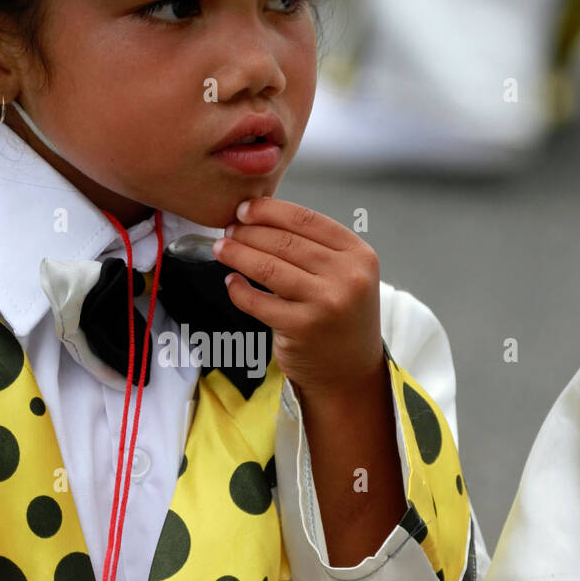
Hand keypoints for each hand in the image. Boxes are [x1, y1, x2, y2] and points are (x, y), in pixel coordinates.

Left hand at [212, 197, 383, 399]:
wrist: (350, 371)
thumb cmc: (339, 316)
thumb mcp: (344, 275)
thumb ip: (314, 247)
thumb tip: (260, 217)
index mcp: (359, 255)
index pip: (306, 220)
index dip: (269, 210)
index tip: (244, 209)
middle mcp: (347, 277)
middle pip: (284, 242)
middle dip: (248, 232)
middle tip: (228, 230)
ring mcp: (325, 303)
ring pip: (267, 267)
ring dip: (237, 254)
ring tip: (221, 248)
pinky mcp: (301, 328)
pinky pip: (257, 301)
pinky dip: (238, 289)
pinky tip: (231, 281)